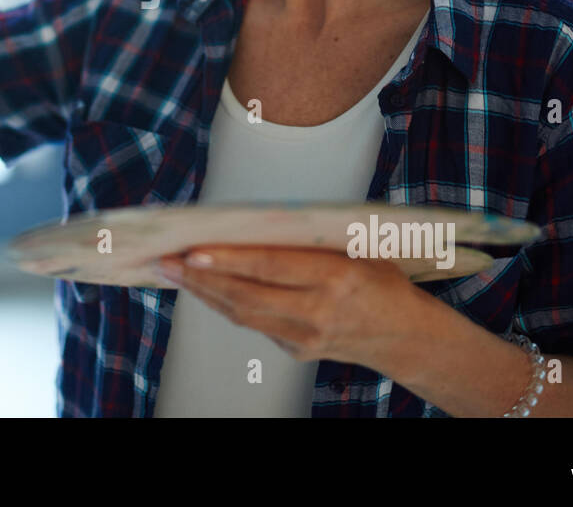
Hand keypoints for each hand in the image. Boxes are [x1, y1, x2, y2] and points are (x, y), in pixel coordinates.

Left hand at [155, 246, 420, 365]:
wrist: (406, 336)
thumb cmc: (381, 277)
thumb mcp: (359, 246)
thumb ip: (311, 238)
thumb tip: (252, 221)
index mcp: (338, 277)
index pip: (272, 267)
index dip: (229, 261)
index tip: (193, 250)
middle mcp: (319, 311)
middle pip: (247, 295)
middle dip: (202, 278)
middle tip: (166, 260)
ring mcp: (306, 338)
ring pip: (243, 313)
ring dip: (204, 292)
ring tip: (173, 271)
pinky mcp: (297, 352)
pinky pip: (253, 324)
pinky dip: (224, 304)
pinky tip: (203, 287)